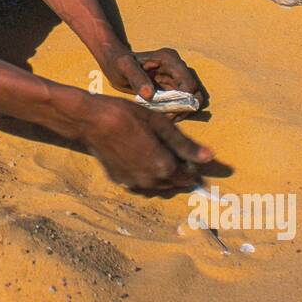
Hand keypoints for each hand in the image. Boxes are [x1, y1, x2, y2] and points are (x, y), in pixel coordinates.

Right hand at [79, 96, 214, 190]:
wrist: (91, 121)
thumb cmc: (128, 116)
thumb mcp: (161, 125)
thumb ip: (185, 145)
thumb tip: (209, 157)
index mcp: (163, 168)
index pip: (188, 176)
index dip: (192, 165)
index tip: (188, 152)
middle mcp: (149, 181)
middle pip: (174, 183)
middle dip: (178, 171)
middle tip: (172, 150)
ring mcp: (133, 183)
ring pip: (157, 185)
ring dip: (162, 174)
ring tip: (155, 151)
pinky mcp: (119, 180)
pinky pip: (140, 182)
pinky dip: (145, 173)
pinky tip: (138, 155)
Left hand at [99, 45, 208, 108]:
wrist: (114, 63)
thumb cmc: (117, 62)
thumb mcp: (123, 68)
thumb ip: (136, 78)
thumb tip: (150, 95)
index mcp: (170, 59)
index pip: (189, 85)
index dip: (182, 101)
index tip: (166, 112)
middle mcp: (177, 67)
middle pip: (195, 94)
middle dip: (183, 109)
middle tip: (166, 118)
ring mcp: (176, 77)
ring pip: (191, 101)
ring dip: (180, 112)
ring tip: (162, 118)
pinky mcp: (172, 87)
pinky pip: (182, 103)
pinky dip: (175, 112)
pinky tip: (161, 116)